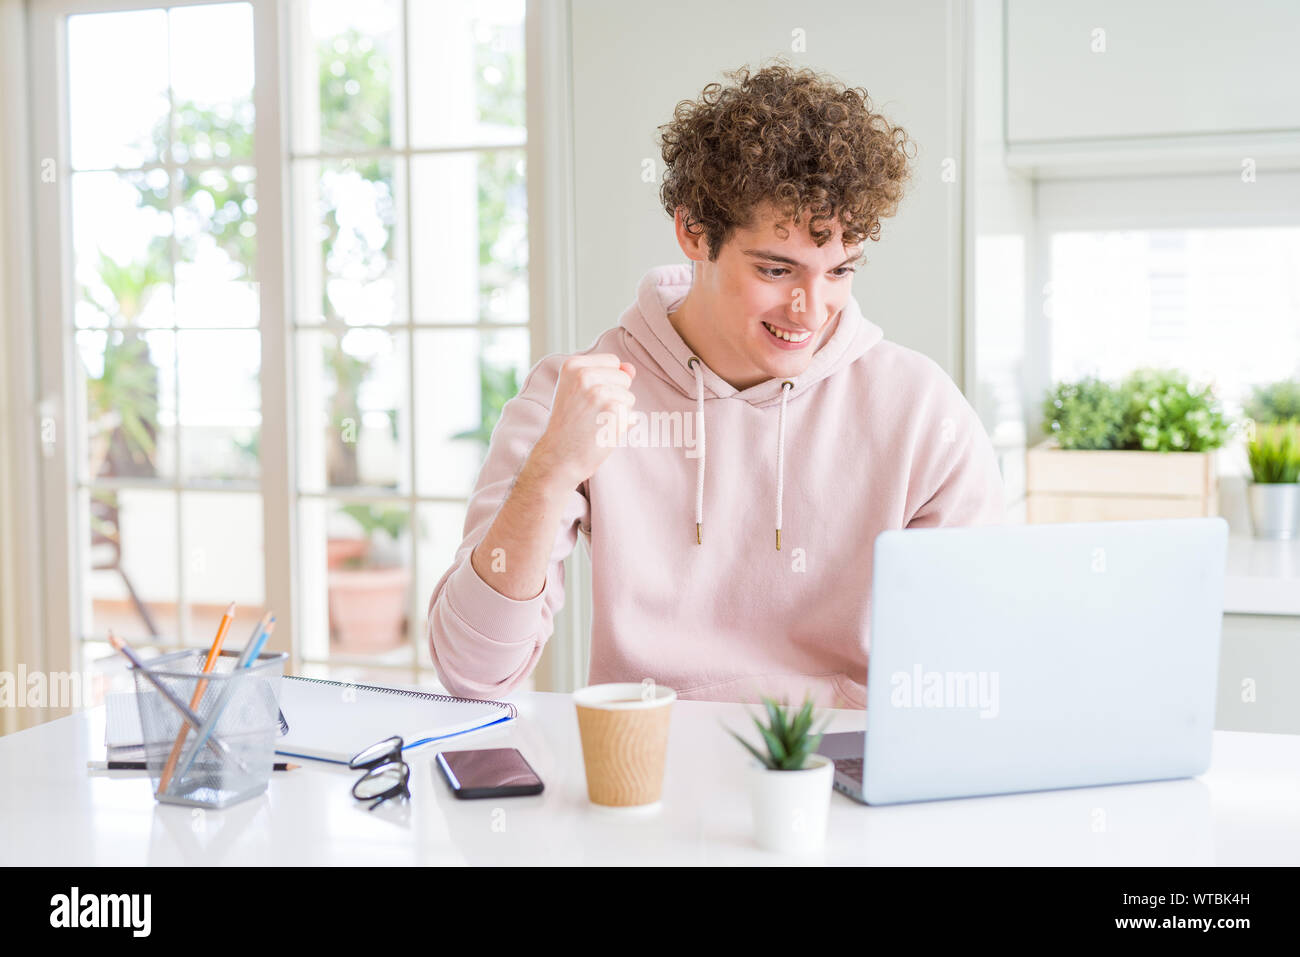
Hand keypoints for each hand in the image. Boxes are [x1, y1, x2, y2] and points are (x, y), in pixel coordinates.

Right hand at [531, 354, 635, 489]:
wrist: (558, 457)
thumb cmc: (570, 425)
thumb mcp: (580, 391)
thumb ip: (607, 375)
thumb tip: (631, 369)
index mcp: (573, 365)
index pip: (613, 362)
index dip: (606, 382)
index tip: (585, 399)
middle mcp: (584, 374)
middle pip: (624, 378)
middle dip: (615, 397)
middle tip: (590, 413)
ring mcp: (598, 392)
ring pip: (629, 397)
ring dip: (618, 414)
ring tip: (595, 423)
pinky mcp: (612, 411)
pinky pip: (632, 415)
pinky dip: (621, 427)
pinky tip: (601, 432)